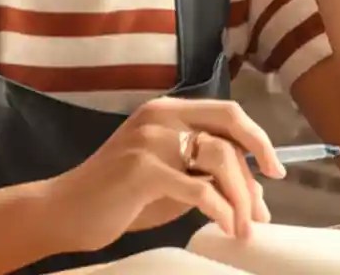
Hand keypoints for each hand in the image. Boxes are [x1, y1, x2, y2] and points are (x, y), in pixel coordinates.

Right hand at [44, 97, 286, 253]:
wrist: (65, 211)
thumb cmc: (119, 198)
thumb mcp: (170, 181)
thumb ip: (206, 176)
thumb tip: (257, 192)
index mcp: (167, 111)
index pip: (227, 113)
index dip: (258, 140)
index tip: (274, 171)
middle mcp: (160, 116)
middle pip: (230, 126)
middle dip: (258, 164)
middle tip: (264, 207)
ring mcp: (150, 140)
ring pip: (220, 158)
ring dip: (241, 196)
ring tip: (243, 227)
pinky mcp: (142, 170)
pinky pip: (198, 189)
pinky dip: (219, 210)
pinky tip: (224, 226)